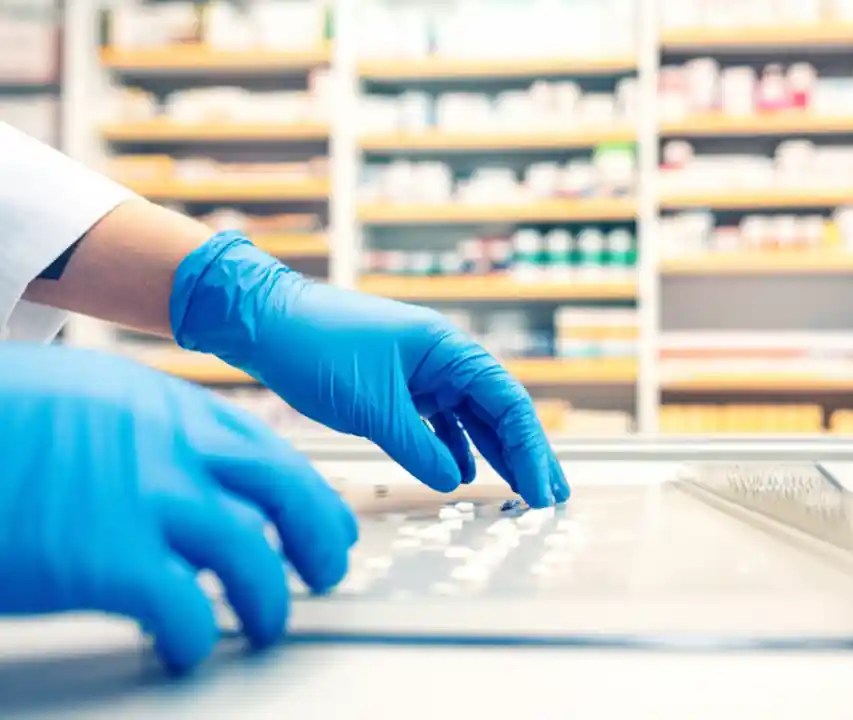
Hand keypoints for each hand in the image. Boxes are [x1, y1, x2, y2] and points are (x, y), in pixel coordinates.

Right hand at [0, 344, 356, 671]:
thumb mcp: (77, 397)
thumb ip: (135, 428)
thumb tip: (171, 461)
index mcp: (161, 405)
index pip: (263, 446)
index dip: (305, 488)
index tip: (323, 517)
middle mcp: (168, 445)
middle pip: (283, 489)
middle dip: (317, 534)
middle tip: (326, 570)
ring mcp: (143, 500)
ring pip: (249, 554)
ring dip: (269, 597)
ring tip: (267, 624)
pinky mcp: (107, 560)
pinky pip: (186, 609)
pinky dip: (197, 637)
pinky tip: (188, 650)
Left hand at [170, 232, 569, 508]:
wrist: (262, 321)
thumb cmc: (316, 348)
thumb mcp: (371, 408)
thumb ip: (417, 448)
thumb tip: (455, 482)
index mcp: (448, 350)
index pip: (506, 402)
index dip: (530, 448)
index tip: (540, 488)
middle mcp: (444, 359)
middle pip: (499, 411)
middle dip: (527, 454)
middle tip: (552, 496)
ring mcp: (423, 373)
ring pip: (472, 419)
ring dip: (498, 455)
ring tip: (524, 491)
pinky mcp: (399, 387)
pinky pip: (440, 422)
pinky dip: (455, 448)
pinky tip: (465, 475)